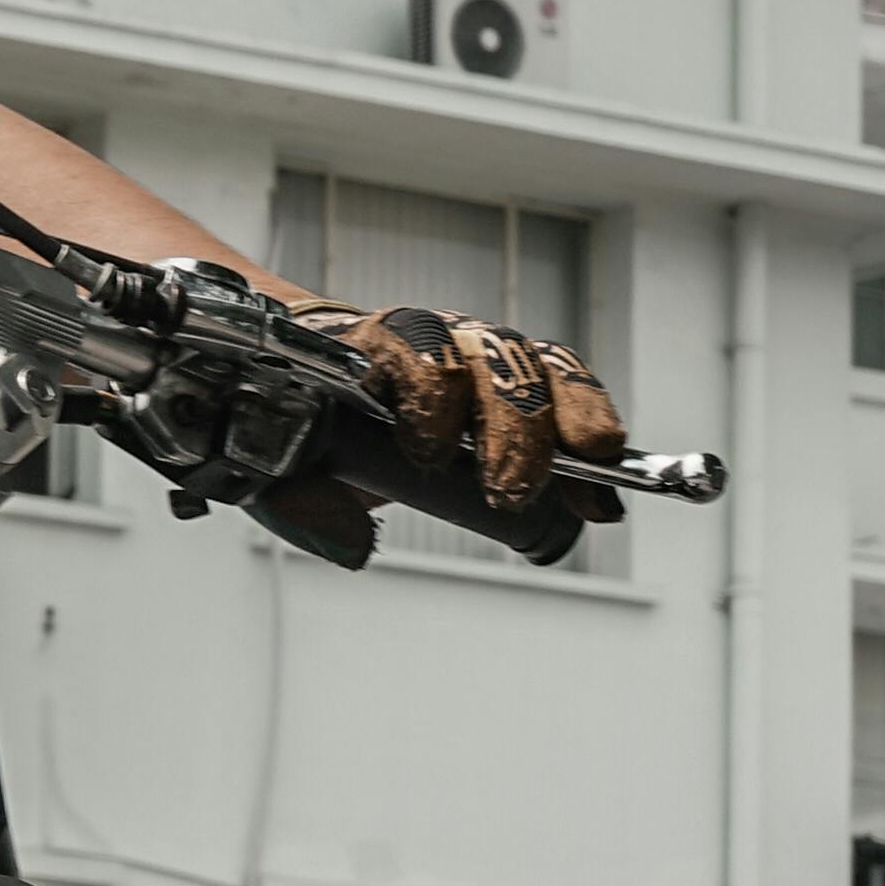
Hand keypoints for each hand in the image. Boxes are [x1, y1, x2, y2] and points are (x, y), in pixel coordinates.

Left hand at [279, 296, 626, 513]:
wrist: (331, 387)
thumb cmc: (310, 420)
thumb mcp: (281, 461)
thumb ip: (303, 500)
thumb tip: (352, 545)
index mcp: (375, 347)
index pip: (415, 348)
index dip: (431, 394)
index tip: (427, 452)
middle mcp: (440, 340)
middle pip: (493, 360)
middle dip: (509, 427)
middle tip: (509, 490)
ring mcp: (486, 357)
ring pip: (540, 367)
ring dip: (569, 421)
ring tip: (589, 477)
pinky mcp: (522, 379)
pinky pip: (569, 388)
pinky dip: (592, 431)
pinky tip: (603, 485)